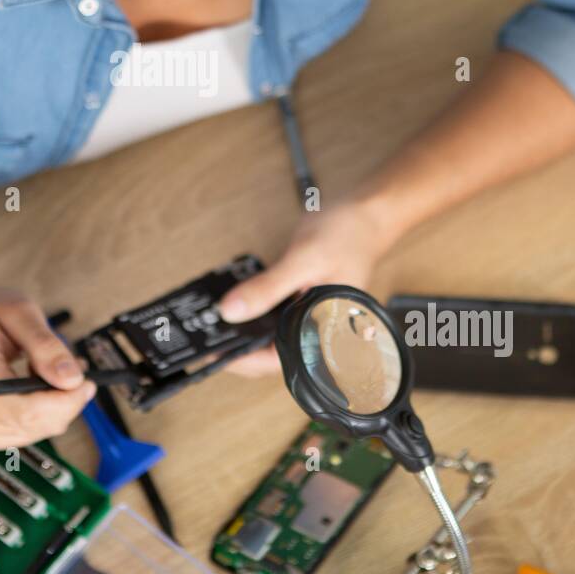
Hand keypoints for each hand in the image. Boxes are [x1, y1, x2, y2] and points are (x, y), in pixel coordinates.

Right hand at [0, 287, 95, 447]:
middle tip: (76, 371)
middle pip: (32, 424)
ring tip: (50, 372)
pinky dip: (41, 416)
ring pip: (34, 432)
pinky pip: (26, 434)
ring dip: (55, 407)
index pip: (23, 409)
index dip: (64, 402)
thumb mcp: (20, 312)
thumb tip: (72, 381)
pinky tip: (36, 391)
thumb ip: (46, 346)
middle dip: (65, 402)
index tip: (86, 383)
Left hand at [216, 197, 391, 376]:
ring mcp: (308, 314)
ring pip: (271, 333)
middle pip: (271, 351)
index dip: (244, 361)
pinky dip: (254, 308)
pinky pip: (274, 312)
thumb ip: (267, 289)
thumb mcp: (303, 262)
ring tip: (215, 326)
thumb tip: (231, 311)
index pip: (279, 361)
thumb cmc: (351, 235)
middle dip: (240, 347)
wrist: (369, 211)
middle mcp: (316, 328)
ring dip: (245, 329)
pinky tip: (237, 300)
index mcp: (325, 332)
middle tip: (205, 341)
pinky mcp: (301, 298)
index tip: (214, 355)